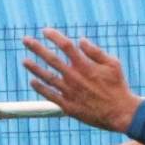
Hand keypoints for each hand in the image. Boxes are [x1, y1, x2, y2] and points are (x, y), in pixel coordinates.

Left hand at [23, 29, 140, 133]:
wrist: (119, 113)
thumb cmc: (118, 87)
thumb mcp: (113, 64)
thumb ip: (95, 52)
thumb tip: (81, 40)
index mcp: (85, 65)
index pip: (66, 46)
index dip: (54, 37)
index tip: (44, 31)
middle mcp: (74, 77)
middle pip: (51, 59)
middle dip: (37, 48)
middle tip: (25, 40)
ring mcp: (69, 92)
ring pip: (47, 77)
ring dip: (34, 68)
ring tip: (24, 60)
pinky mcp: (68, 106)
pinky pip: (50, 95)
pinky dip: (40, 88)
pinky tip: (32, 81)